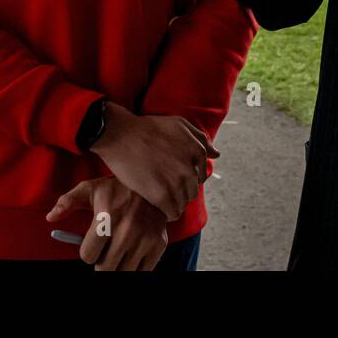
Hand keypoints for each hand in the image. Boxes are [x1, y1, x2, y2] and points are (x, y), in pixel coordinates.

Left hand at [46, 176, 168, 270]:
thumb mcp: (90, 188)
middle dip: (102, 262)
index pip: (87, 256)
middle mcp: (127, 230)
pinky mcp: (159, 245)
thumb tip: (50, 217)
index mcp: (106, 217)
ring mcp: (145, 239)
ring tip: (119, 250)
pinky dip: (135, 267)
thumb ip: (67, 202)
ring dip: (118, 265)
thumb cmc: (116, 187)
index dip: (87, 252)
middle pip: (105, 269)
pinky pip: (143, 272)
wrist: (154, 182)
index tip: (93, 244)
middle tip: (106, 251)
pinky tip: (133, 253)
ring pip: (123, 273)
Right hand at [89, 102, 216, 220]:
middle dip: (182, 189)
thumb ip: (200, 139)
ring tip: (160, 194)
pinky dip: (168, 213)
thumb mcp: (179, 124)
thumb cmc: (149, 128)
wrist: (121, 135)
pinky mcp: (161, 196)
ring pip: (184, 203)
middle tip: (165, 185)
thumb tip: (216, 154)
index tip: (174, 176)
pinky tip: (159, 205)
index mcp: (196, 151)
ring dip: (174, 201)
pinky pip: (173, 213)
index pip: (201, 175)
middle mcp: (189, 168)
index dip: (187, 176)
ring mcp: (176, 183)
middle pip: (193, 191)